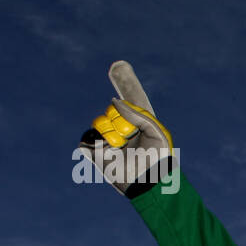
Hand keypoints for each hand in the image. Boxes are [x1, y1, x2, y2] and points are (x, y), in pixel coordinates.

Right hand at [79, 61, 177, 196]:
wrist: (149, 180)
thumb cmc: (158, 158)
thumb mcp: (156, 132)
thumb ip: (137, 113)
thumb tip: (113, 102)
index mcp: (137, 122)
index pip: (130, 99)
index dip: (124, 81)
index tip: (118, 65)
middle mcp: (122, 128)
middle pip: (112, 110)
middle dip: (120, 122)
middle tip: (130, 136)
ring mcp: (108, 139)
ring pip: (99, 122)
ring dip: (110, 133)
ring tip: (120, 146)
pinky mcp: (95, 151)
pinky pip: (87, 137)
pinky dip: (97, 141)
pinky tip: (109, 150)